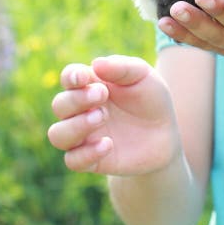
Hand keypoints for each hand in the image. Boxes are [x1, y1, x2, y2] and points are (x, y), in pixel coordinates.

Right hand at [47, 55, 181, 174]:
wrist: (166, 134)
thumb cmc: (150, 99)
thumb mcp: (143, 76)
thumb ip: (121, 67)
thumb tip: (95, 63)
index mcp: (90, 85)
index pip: (68, 78)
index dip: (71, 77)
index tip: (84, 77)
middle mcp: (81, 111)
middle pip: (59, 105)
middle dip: (77, 100)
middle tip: (103, 95)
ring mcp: (84, 136)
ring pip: (57, 135)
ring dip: (75, 126)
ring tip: (102, 117)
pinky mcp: (92, 160)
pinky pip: (73, 160)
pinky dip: (86, 153)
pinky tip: (108, 144)